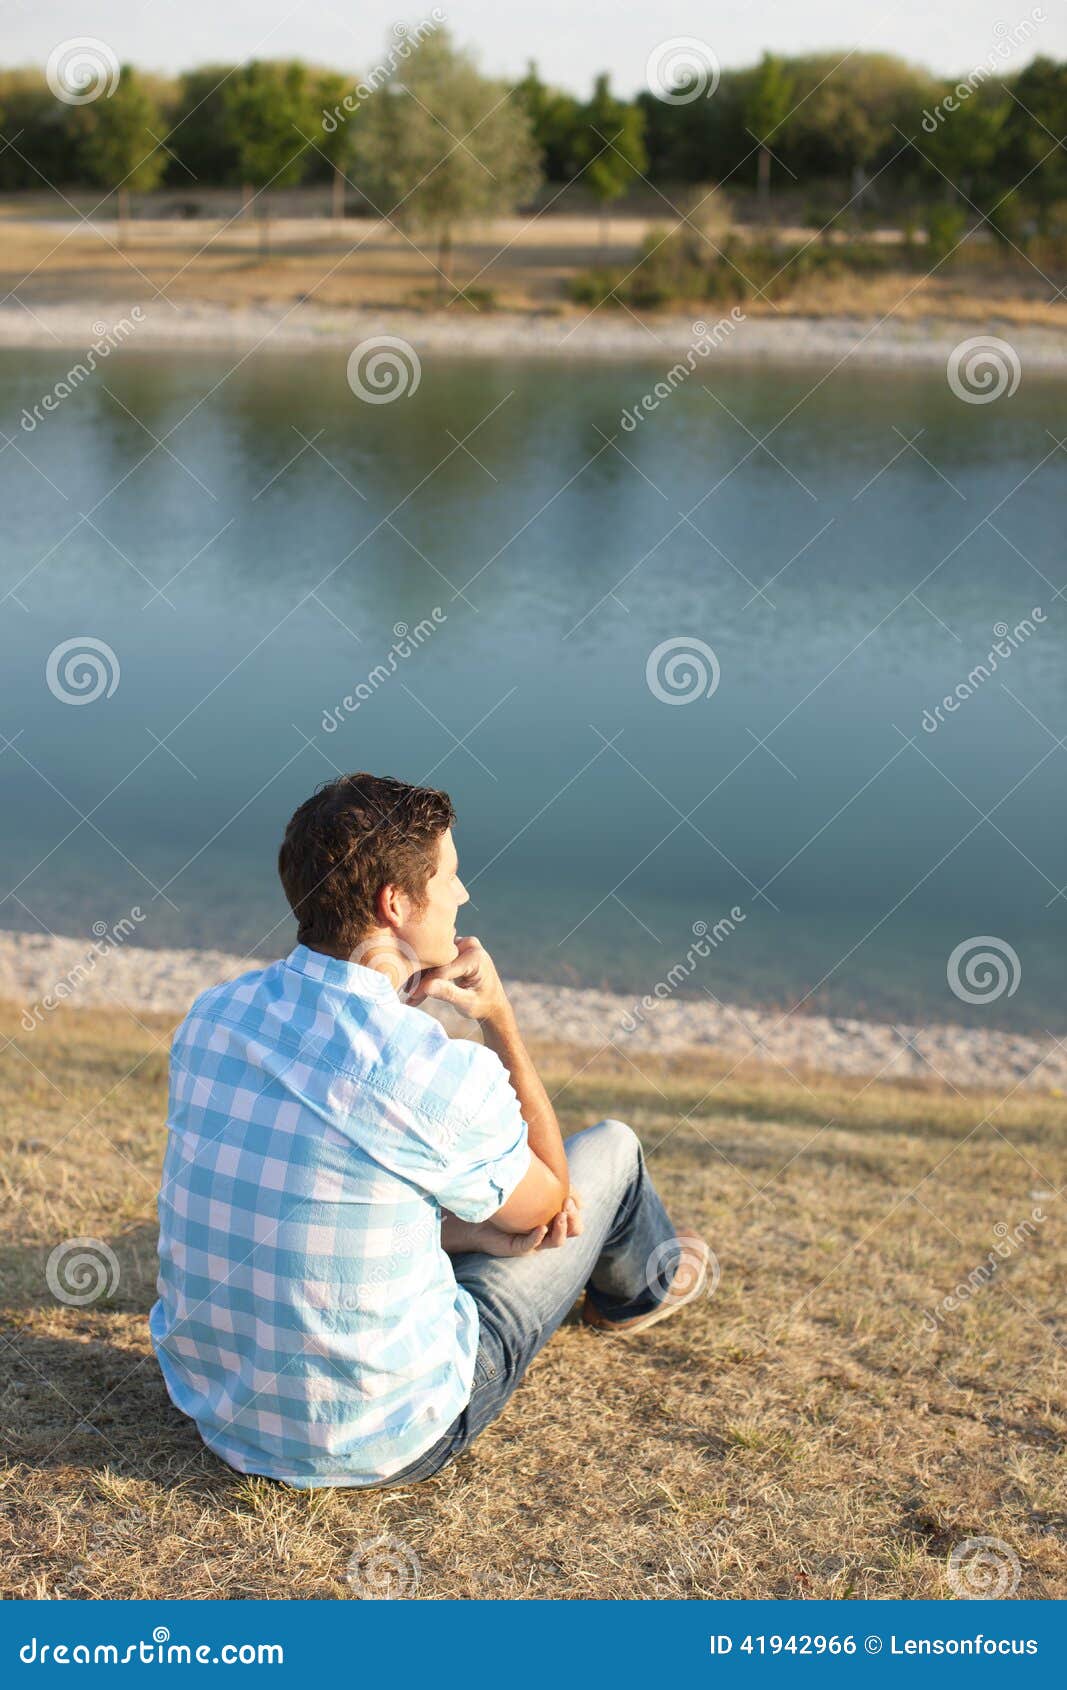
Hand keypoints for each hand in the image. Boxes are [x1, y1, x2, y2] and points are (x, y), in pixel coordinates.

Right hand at [407, 936, 509, 1024]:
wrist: (493, 1004)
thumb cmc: (483, 1005)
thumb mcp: (467, 1003)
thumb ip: (448, 993)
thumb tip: (426, 987)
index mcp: (475, 956)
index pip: (443, 968)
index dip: (426, 983)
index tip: (412, 995)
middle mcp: (469, 945)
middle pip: (437, 961)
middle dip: (421, 980)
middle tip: (406, 995)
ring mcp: (462, 945)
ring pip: (434, 961)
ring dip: (422, 979)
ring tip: (410, 996)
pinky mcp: (455, 949)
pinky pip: (437, 962)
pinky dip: (428, 976)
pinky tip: (415, 991)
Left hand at [441, 1190, 581, 1256]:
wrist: (481, 1214)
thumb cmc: (508, 1200)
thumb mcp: (533, 1187)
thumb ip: (549, 1180)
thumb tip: (563, 1171)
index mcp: (554, 1218)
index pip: (575, 1218)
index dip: (576, 1209)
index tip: (569, 1195)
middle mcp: (549, 1231)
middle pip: (574, 1230)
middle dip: (573, 1218)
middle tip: (566, 1204)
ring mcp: (535, 1241)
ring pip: (557, 1241)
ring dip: (561, 1229)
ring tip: (559, 1215)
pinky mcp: (519, 1247)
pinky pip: (532, 1244)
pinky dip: (538, 1236)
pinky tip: (541, 1227)